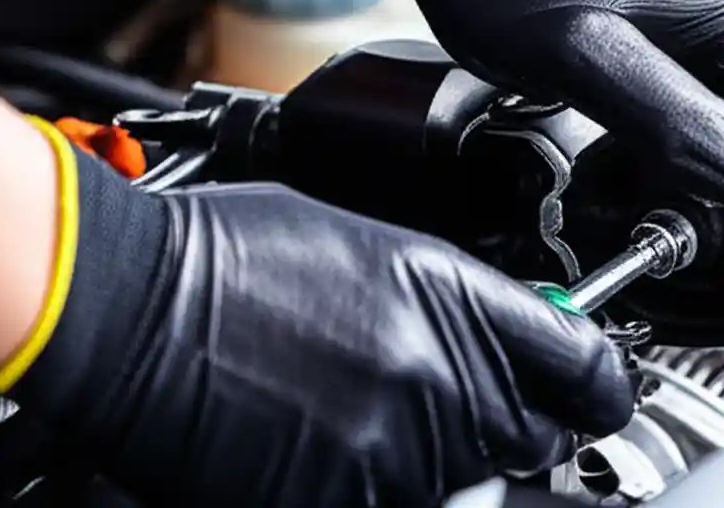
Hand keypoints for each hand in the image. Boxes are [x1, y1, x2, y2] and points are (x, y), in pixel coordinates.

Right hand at [16, 164, 634, 507]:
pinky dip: (375, 483)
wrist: (126, 304)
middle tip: (455, 400)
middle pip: (535, 439)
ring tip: (358, 411)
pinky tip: (323, 440)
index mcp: (454, 300)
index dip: (597, 383)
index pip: (585, 368)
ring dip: (436, 457)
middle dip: (511, 423)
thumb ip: (450, 295)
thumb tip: (503, 328)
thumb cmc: (226, 254)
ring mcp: (392, 456)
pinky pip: (395, 504)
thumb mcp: (366, 242)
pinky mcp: (339, 502)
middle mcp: (440, 382)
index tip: (593, 390)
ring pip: (464, 483)